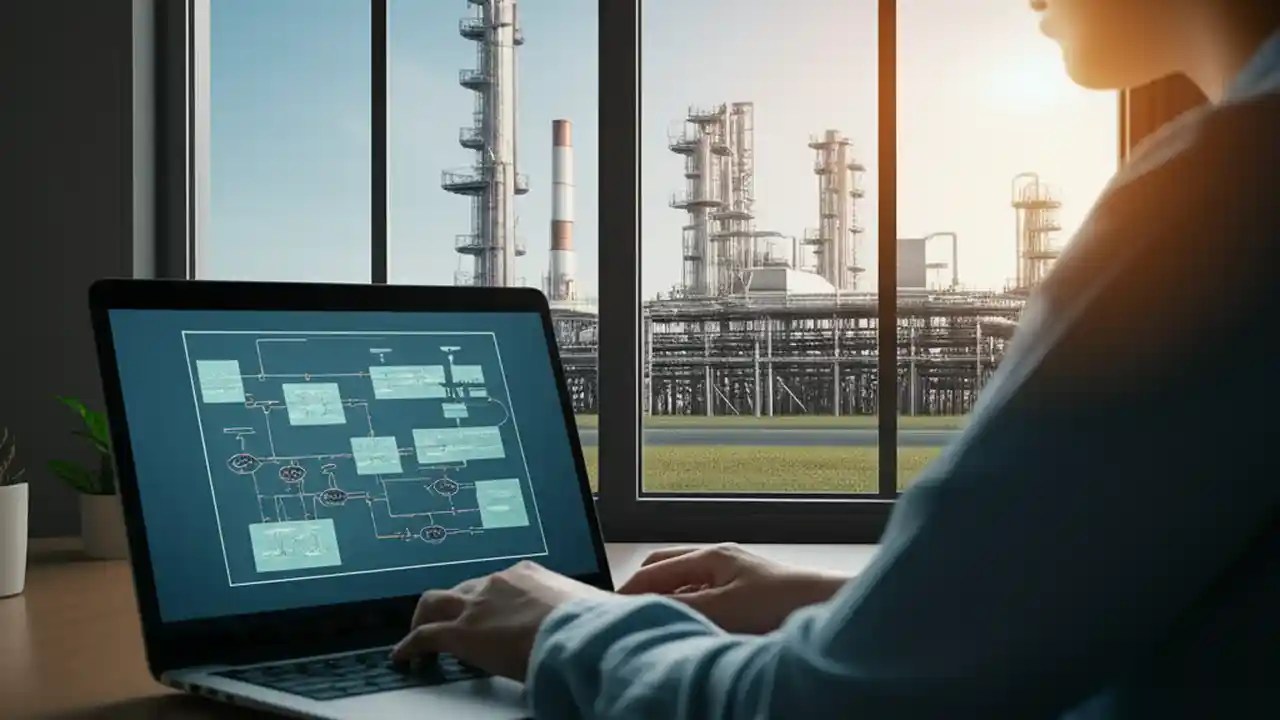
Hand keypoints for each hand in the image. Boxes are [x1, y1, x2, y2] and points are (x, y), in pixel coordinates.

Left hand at [390, 561, 610, 680]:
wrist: (578, 634)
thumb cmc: (593, 623)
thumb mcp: (593, 606)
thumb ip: (591, 606)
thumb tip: (624, 602)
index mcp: (528, 574)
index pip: (497, 583)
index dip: (487, 600)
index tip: (487, 614)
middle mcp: (498, 582)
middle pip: (462, 590)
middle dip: (452, 606)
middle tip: (448, 625)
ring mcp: (476, 605)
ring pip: (434, 603)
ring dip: (424, 619)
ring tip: (417, 640)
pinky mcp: (461, 633)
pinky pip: (424, 636)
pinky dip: (409, 646)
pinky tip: (403, 658)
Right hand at [618, 543, 848, 633]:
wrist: (828, 607)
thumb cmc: (782, 601)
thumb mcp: (722, 608)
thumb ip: (681, 607)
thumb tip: (645, 609)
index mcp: (710, 556)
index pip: (653, 569)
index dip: (628, 589)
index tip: (609, 609)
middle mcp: (720, 560)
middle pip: (666, 570)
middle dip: (644, 590)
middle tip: (628, 615)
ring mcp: (734, 576)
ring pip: (685, 586)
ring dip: (668, 602)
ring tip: (657, 624)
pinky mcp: (746, 595)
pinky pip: (704, 599)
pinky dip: (689, 611)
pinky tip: (691, 629)